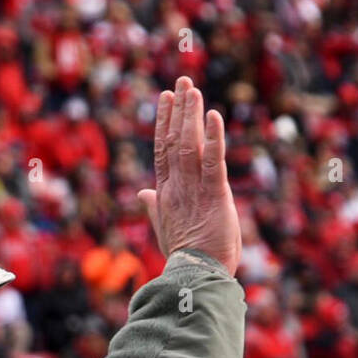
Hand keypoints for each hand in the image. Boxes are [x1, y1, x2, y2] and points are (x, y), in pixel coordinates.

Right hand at [138, 76, 242, 276]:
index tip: (165, 98)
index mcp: (166, 193)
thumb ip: (154, 207)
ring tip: (193, 89)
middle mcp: (177, 187)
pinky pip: (213, 161)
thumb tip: (142, 193)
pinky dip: (213, 138)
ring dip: (191, 115)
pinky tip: (213, 115)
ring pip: (190, 145)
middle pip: (174, 141)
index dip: (163, 122)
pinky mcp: (215, 195)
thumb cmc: (185, 256)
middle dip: (178, 109)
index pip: (163, 150)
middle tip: (182, 81)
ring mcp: (194, 190)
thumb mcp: (166, 228)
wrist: (195, 276)